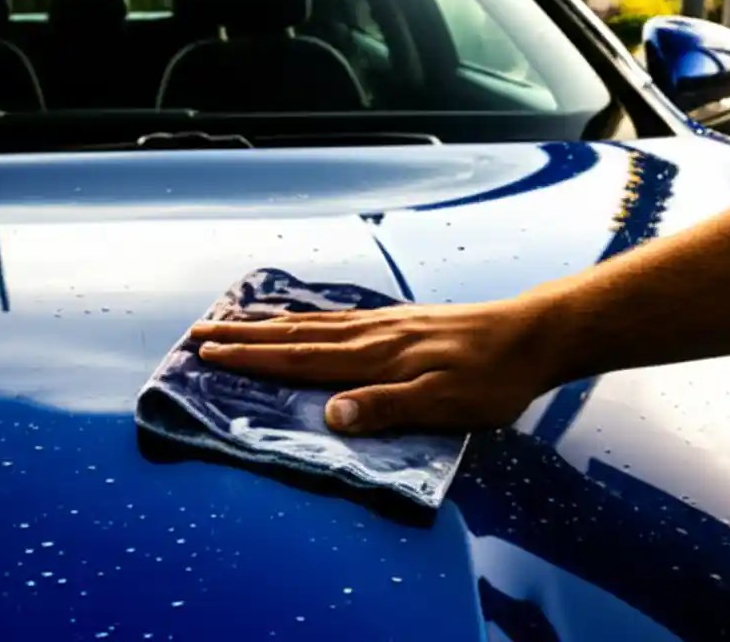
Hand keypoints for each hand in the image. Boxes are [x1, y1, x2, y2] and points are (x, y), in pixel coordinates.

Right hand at [188, 296, 567, 434]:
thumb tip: (329, 414)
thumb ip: (385, 408)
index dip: (252, 357)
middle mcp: (370, 335)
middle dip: (244, 335)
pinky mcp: (400, 320)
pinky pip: (337, 316)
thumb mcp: (443, 404)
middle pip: (294, 333)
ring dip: (268, 323)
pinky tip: (302, 315)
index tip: (209, 353)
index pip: (298, 358)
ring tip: (234, 319)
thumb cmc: (490, 379)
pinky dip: (306, 315)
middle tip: (199, 329)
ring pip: (312, 321)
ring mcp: (383, 324)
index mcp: (373, 359)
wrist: (530, 335)